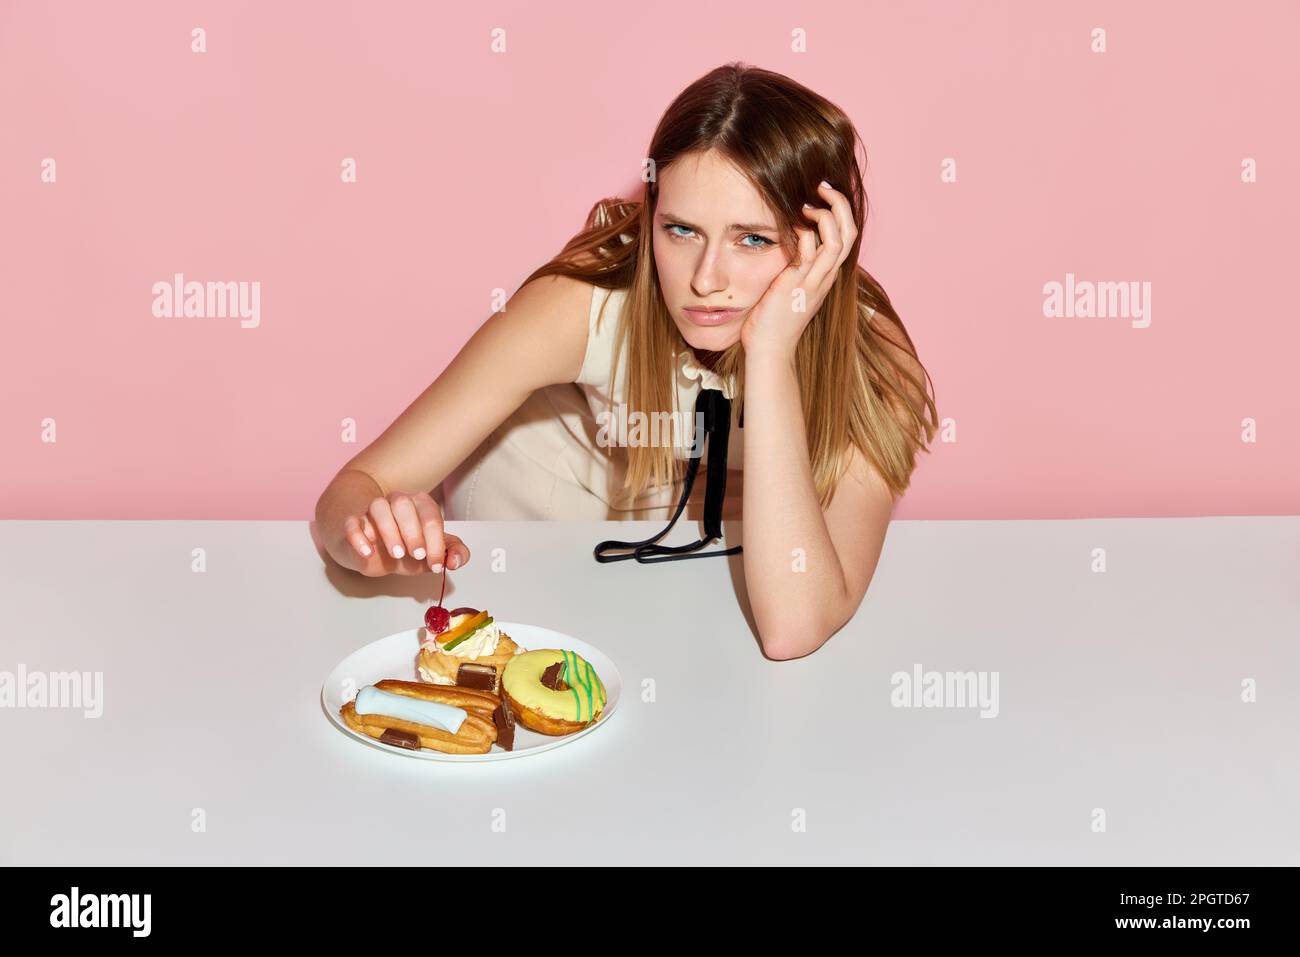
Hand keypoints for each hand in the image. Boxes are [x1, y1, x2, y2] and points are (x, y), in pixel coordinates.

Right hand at [342, 490, 469, 576]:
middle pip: (404, 504)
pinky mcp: (353, 523)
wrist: (375, 553)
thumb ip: (453, 553)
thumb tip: (455, 561)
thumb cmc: (407, 549)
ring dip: (388, 530)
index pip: (431, 516)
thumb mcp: (431, 553)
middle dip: (413, 531)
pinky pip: (352, 522)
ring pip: (378, 506)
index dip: (436, 542)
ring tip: (397, 554)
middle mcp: (396, 501)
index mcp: (419, 505)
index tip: (436, 564)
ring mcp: (372, 511)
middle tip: (417, 555)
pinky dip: (359, 536)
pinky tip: (368, 552)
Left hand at [739, 180, 858, 359]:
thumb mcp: (789, 287)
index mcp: (826, 275)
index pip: (847, 235)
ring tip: (807, 204)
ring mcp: (813, 281)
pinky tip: (791, 226)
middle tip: (822, 187)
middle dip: (840, 204)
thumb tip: (784, 243)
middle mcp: (826, 276)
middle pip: (850, 232)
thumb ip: (793, 266)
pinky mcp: (796, 285)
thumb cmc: (773, 320)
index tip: (821, 195)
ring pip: (837, 240)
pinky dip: (804, 233)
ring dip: (825, 215)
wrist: (769, 350)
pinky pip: (809, 252)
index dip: (840, 211)